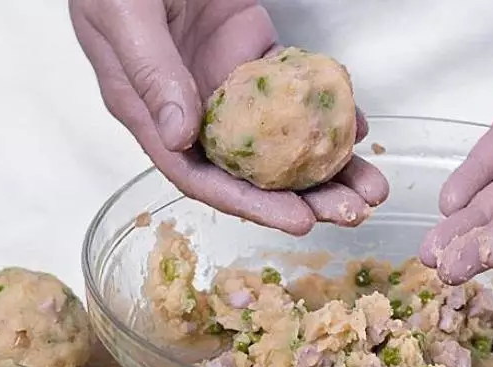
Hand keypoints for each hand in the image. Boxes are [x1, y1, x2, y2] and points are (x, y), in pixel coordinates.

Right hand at [69, 0, 388, 234]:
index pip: (200, 175)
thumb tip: (181, 139)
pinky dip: (323, 109)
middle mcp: (189, 106)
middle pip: (247, 169)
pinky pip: (291, 88)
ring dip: (322, 164)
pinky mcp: (249, 50)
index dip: (248, 204)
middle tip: (352, 212)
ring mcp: (222, 80)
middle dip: (302, 197)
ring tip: (367, 184)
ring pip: (276, 136)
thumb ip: (151, 74)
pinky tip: (354, 128)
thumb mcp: (126, 17)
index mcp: (150, 111)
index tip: (296, 220)